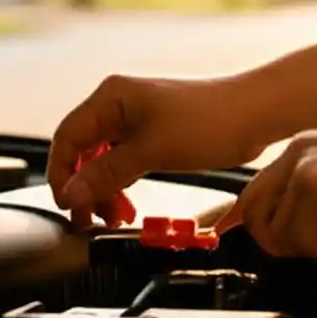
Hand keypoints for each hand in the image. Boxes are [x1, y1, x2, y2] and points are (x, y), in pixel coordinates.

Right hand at [47, 73, 269, 226]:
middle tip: (89, 219)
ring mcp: (136, 119)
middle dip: (84, 187)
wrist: (255, 113)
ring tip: (114, 217)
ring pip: (102, 160)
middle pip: (82, 151)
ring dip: (103, 190)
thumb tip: (72, 193)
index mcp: (110, 98)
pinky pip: (123, 161)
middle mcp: (118, 105)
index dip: (61, 174)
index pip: (67, 137)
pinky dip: (121, 184)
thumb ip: (106, 174)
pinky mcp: (153, 133)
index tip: (68, 205)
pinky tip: (127, 203)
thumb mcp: (151, 152)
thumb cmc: (210, 120)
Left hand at [217, 129, 316, 261]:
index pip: (254, 185)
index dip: (233, 215)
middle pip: (253, 211)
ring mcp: (306, 171)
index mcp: (305, 146)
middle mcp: (298, 152)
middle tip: (313, 248)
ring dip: (307, 249)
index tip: (219, 232)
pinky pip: (301, 241)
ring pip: (277, 232)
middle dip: (274, 241)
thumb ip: (316, 193)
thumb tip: (294, 225)